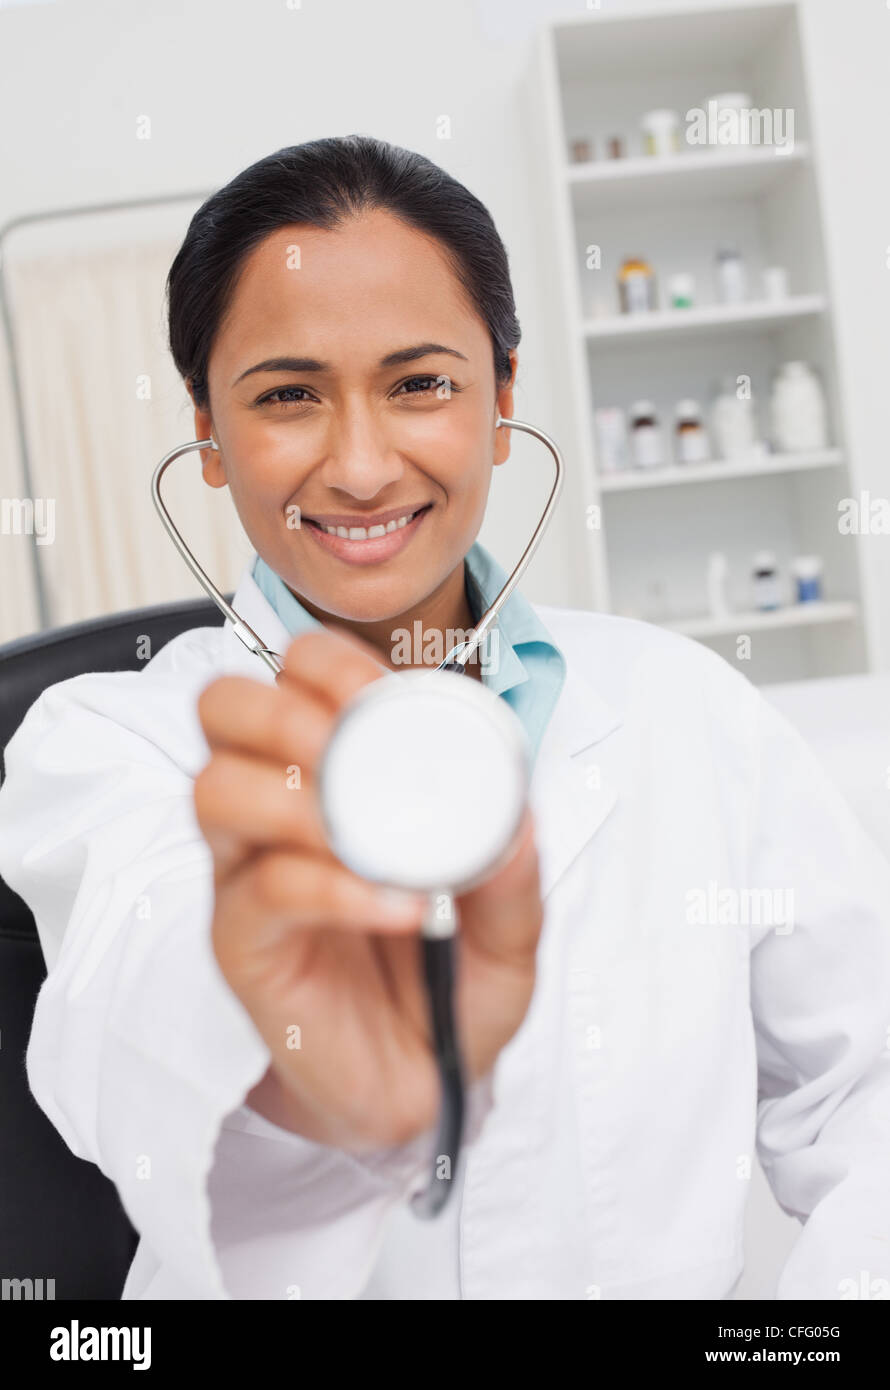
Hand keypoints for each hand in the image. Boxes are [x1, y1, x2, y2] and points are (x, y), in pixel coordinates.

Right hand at [194, 626, 543, 1151]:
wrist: (418, 1088)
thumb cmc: (447, 989)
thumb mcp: (509, 931)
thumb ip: (514, 875)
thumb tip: (517, 815)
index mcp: (331, 778)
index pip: (291, 678)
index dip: (324, 662)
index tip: (382, 691)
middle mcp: (275, 814)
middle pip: (223, 711)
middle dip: (283, 707)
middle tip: (351, 742)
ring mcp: (249, 877)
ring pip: (216, 789)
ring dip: (296, 792)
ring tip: (364, 831)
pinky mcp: (245, 945)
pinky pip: (266, 890)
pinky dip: (338, 886)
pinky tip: (399, 904)